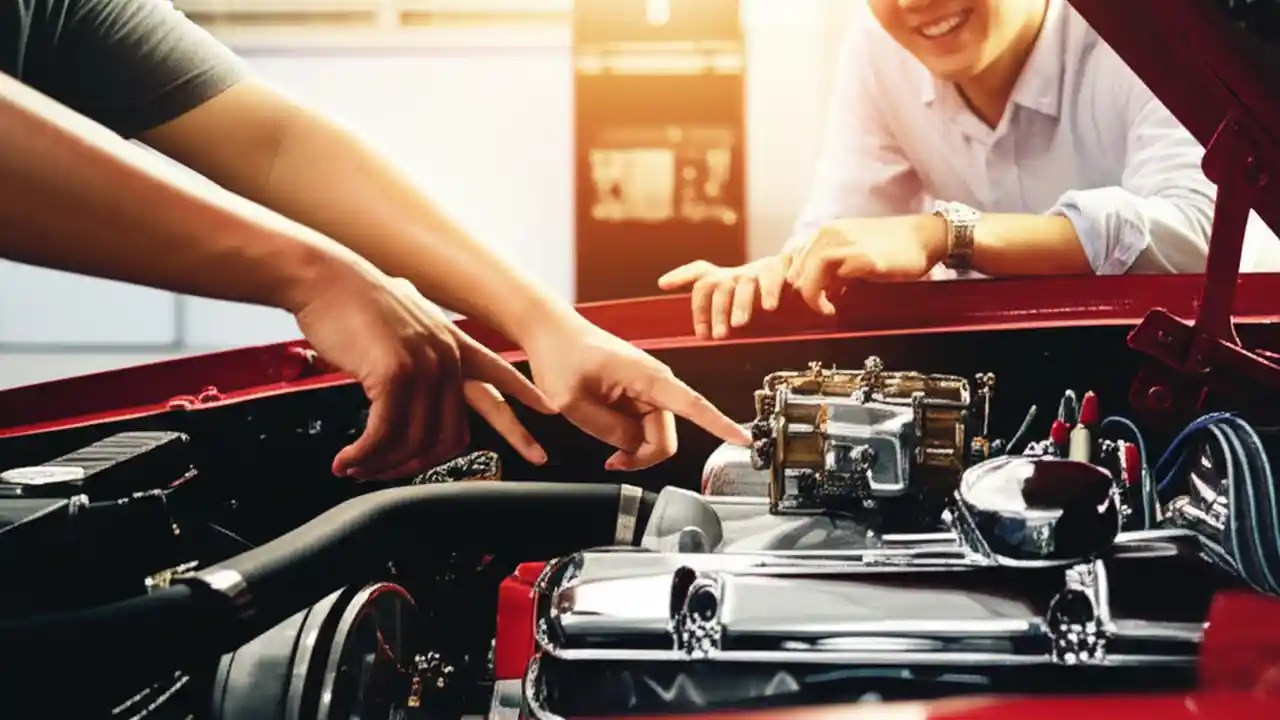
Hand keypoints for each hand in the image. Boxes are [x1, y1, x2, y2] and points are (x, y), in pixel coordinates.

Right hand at [295, 271, 553, 480]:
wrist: (325, 278)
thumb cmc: (351, 301)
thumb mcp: (401, 321)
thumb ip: (416, 345)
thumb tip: (408, 367)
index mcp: (451, 343)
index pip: (500, 375)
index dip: (525, 398)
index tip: (552, 413)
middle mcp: (446, 356)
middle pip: (454, 432)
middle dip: (421, 463)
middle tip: (393, 475)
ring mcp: (425, 365)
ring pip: (415, 440)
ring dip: (382, 463)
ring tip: (357, 467)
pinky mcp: (395, 374)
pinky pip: (386, 433)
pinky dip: (365, 455)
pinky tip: (347, 460)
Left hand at [523, 315, 750, 469]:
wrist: (551, 332)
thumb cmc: (561, 355)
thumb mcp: (574, 402)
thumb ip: (609, 430)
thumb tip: (635, 445)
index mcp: (648, 377)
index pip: (694, 406)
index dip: (720, 425)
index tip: (744, 438)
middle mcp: (655, 381)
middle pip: (666, 435)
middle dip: (643, 456)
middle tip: (612, 461)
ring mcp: (646, 387)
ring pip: (654, 434)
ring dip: (632, 448)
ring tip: (606, 450)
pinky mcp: (636, 393)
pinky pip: (641, 426)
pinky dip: (628, 439)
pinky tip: (609, 439)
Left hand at [657, 257, 788, 338]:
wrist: (789, 272)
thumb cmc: (755, 295)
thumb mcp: (731, 302)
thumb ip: (714, 313)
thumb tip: (701, 338)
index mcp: (721, 280)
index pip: (697, 273)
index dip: (679, 276)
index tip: (663, 284)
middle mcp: (734, 275)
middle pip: (716, 287)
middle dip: (714, 312)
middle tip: (715, 336)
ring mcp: (754, 273)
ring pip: (742, 286)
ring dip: (739, 306)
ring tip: (738, 324)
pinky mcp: (776, 272)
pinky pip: (770, 280)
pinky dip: (769, 293)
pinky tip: (769, 308)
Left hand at [785, 215, 946, 313]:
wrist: (924, 236)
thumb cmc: (892, 247)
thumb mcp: (855, 252)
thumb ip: (833, 266)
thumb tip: (819, 289)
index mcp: (826, 232)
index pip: (790, 256)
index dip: (789, 281)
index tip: (799, 300)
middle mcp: (828, 234)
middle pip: (791, 268)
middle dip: (796, 294)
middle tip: (812, 309)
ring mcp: (841, 244)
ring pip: (803, 274)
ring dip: (808, 298)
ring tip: (824, 309)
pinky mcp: (856, 258)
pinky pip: (822, 280)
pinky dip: (820, 299)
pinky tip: (832, 309)